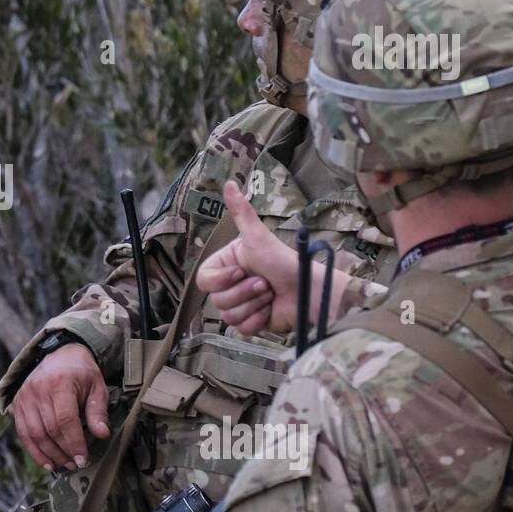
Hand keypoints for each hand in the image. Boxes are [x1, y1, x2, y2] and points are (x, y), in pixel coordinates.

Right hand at [11, 343, 109, 470]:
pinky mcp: (18, 403)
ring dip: (50, 454)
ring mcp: (25, 396)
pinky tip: (46, 462)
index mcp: (60, 383)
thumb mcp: (97, 387)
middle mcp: (38, 389)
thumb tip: (101, 434)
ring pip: (35, 434)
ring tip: (63, 465)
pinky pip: (23, 433)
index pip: (65, 420)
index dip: (74, 442)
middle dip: (64, 451)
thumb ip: (98, 411)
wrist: (60, 354)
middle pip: (49, 429)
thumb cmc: (81, 373)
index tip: (83, 459)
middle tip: (76, 464)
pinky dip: (34, 450)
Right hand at [196, 180, 298, 334]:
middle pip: (217, 301)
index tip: (243, 271)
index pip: (204, 281)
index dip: (223, 280)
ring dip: (254, 305)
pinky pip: (241, 328)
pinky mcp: (251, 323)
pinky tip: (271, 310)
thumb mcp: (258, 237)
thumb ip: (241, 212)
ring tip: (270, 294)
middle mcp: (230, 285)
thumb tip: (229, 183)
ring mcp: (240, 305)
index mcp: (226, 265)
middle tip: (264, 283)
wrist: (308, 290)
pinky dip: (258, 320)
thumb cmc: (284, 262)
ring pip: (228, 316)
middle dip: (245, 292)